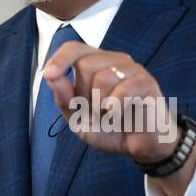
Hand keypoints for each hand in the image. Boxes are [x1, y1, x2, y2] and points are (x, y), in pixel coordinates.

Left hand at [42, 42, 178, 164]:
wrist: (141, 147)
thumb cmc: (112, 129)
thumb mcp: (79, 119)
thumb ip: (64, 98)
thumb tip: (50, 76)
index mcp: (96, 65)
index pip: (74, 48)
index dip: (60, 58)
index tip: (48, 74)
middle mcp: (114, 61)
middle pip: (85, 65)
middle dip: (84, 96)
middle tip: (97, 113)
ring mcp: (132, 70)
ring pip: (103, 78)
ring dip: (101, 106)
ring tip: (111, 117)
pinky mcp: (146, 83)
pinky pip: (123, 90)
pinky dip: (115, 109)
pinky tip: (118, 116)